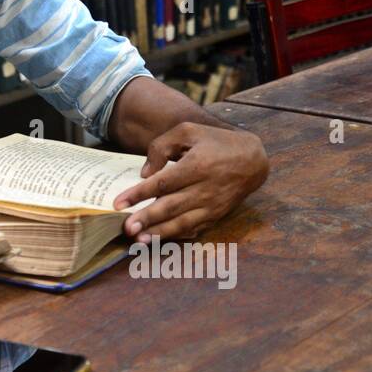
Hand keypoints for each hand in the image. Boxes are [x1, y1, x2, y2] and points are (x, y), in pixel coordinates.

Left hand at [114, 122, 267, 242]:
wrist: (253, 160)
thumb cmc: (215, 142)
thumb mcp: (188, 131)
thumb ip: (162, 147)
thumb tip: (145, 173)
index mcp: (196, 166)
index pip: (162, 183)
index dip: (138, 194)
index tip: (118, 203)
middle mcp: (205, 189)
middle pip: (170, 206)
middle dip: (147, 219)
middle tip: (126, 229)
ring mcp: (212, 205)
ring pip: (182, 223)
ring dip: (159, 233)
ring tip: (139, 240)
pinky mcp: (216, 215)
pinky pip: (194, 229)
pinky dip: (177, 236)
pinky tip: (161, 240)